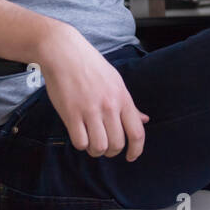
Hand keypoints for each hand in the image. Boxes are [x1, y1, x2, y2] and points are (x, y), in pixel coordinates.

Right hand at [34, 24, 149, 159]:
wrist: (65, 53)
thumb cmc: (91, 66)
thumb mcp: (116, 82)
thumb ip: (129, 105)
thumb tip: (145, 119)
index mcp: (123, 98)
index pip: (137, 132)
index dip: (136, 150)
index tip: (131, 156)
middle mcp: (109, 106)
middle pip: (117, 144)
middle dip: (111, 151)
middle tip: (105, 146)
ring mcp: (90, 110)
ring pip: (99, 147)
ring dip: (95, 151)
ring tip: (91, 142)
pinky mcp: (71, 113)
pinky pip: (80, 142)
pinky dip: (81, 144)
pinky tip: (79, 134)